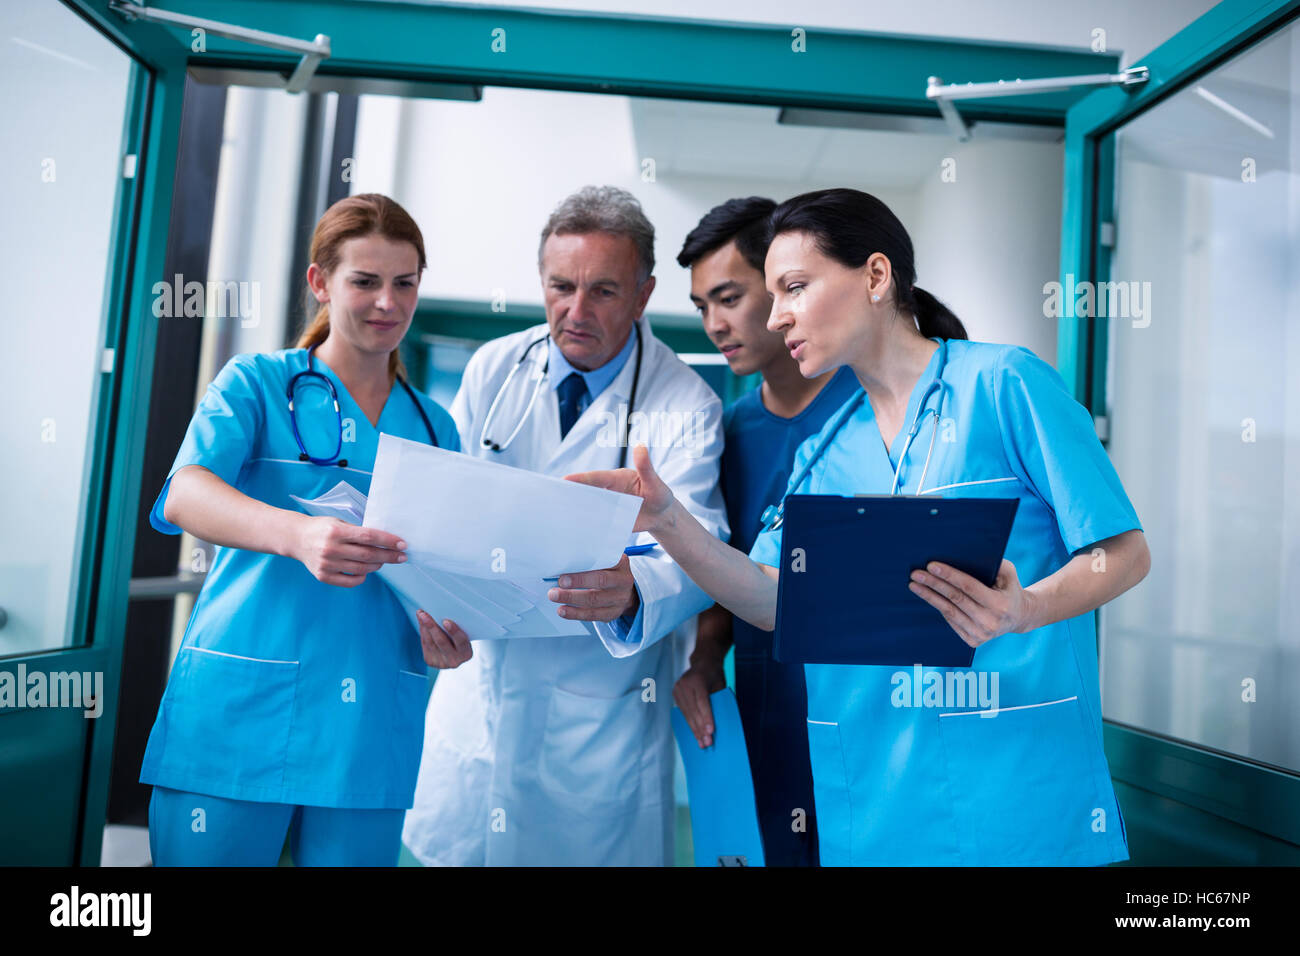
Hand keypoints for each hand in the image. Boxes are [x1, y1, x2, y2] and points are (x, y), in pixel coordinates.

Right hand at [292, 516, 406, 586]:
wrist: (296, 538)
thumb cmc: (322, 528)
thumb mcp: (339, 523)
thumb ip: (358, 532)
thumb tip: (384, 541)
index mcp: (336, 532)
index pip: (368, 537)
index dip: (388, 541)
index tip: (403, 544)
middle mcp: (331, 549)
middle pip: (368, 555)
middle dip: (389, 556)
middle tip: (402, 556)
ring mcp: (326, 564)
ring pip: (361, 569)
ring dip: (377, 566)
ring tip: (383, 561)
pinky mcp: (323, 576)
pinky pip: (350, 581)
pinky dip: (362, 577)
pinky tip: (367, 571)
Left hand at [417, 610, 471, 667]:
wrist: (454, 653)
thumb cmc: (460, 638)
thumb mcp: (463, 633)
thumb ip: (457, 626)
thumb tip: (442, 612)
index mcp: (466, 654)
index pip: (461, 642)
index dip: (454, 632)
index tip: (446, 621)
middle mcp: (455, 661)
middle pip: (442, 642)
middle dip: (432, 627)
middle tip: (425, 615)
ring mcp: (441, 663)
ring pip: (430, 642)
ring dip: (424, 626)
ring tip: (421, 614)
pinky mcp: (430, 661)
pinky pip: (425, 644)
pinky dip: (423, 631)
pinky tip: (422, 622)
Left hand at [547, 553, 637, 622]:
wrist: (626, 591)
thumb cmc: (611, 572)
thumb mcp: (609, 561)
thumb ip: (594, 559)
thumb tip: (564, 558)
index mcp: (621, 566)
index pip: (604, 566)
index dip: (584, 573)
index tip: (564, 576)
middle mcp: (623, 583)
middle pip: (600, 583)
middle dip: (576, 584)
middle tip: (557, 586)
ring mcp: (619, 600)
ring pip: (594, 602)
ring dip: (572, 599)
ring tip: (554, 597)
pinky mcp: (611, 613)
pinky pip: (592, 615)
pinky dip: (575, 613)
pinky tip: (563, 610)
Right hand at [564, 444, 674, 534]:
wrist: (662, 516)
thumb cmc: (660, 495)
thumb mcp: (655, 482)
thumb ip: (646, 467)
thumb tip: (640, 446)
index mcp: (616, 478)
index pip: (597, 478)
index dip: (581, 479)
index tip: (565, 479)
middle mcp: (608, 491)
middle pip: (587, 491)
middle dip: (570, 492)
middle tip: (552, 495)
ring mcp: (607, 506)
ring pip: (588, 506)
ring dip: (575, 509)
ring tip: (558, 514)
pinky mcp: (609, 520)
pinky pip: (595, 521)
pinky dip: (585, 524)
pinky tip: (574, 529)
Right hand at [673, 659, 725, 747]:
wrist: (704, 662)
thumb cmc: (715, 675)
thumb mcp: (720, 685)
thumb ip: (717, 701)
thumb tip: (718, 724)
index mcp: (697, 679)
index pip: (702, 702)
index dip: (706, 717)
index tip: (711, 732)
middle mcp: (684, 684)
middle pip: (693, 710)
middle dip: (701, 728)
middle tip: (707, 743)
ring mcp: (678, 689)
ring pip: (687, 714)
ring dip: (695, 730)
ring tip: (702, 743)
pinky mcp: (675, 694)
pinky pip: (683, 713)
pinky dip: (690, 724)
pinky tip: (696, 734)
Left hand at [908, 559, 1034, 647]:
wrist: (1018, 617)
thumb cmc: (1009, 589)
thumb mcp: (1009, 574)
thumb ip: (995, 564)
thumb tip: (967, 555)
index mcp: (1000, 605)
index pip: (969, 587)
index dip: (949, 576)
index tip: (931, 565)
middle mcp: (990, 622)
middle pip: (955, 599)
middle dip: (933, 584)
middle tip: (916, 574)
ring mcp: (981, 634)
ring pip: (949, 611)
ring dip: (929, 596)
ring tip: (915, 584)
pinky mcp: (973, 641)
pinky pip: (951, 620)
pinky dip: (939, 606)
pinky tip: (928, 596)